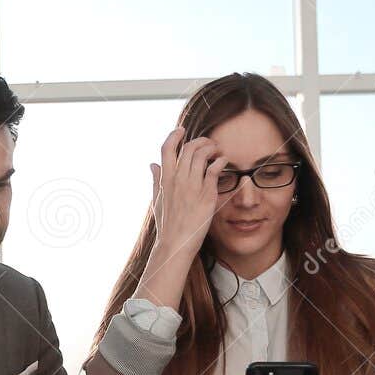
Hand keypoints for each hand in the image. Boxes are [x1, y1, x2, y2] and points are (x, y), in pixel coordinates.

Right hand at [153, 129, 226, 253]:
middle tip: (207, 143)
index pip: (166, 149)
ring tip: (216, 150)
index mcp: (165, 180)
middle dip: (199, 140)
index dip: (174, 136)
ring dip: (211, 148)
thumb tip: (152, 164)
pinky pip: (215, 169)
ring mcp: (192, 186)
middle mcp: (178, 180)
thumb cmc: (167, 224)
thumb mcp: (157, 200)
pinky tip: (223, 161)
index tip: (181, 130)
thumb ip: (156, 180)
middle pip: (188, 148)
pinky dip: (220, 161)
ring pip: (202, 155)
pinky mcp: (207, 194)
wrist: (176, 243)